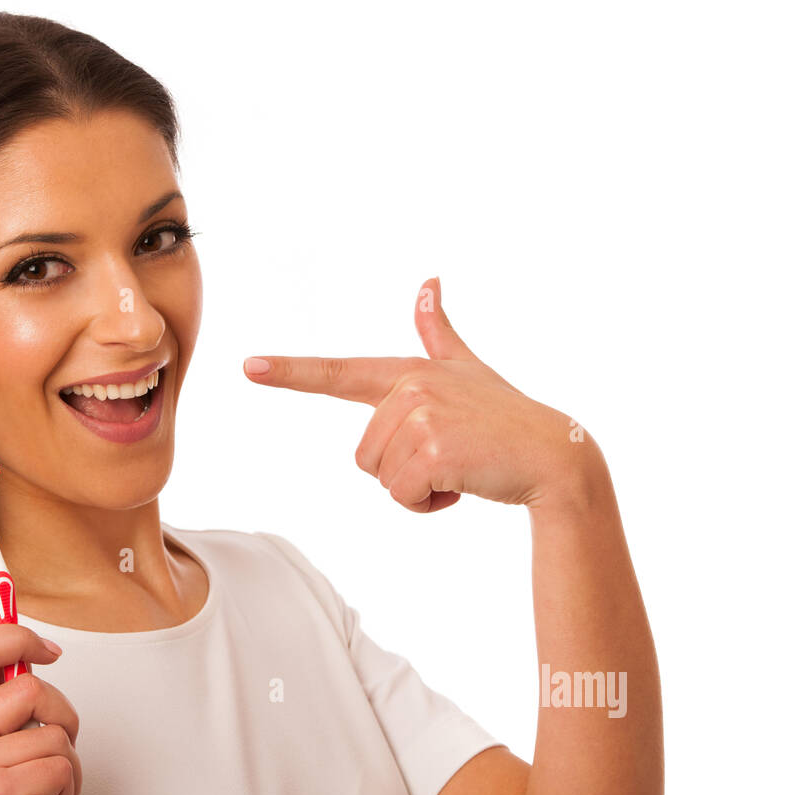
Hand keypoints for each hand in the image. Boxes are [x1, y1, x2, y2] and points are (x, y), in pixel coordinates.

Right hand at [0, 624, 80, 794]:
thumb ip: (1, 705)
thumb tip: (30, 656)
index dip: (14, 635)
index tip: (46, 648)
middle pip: (28, 687)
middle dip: (62, 715)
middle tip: (55, 747)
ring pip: (55, 730)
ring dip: (69, 765)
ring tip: (45, 790)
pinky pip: (63, 766)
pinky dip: (69, 792)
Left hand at [243, 277, 603, 513]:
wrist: (552, 455)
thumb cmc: (504, 418)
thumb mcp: (467, 370)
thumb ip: (438, 332)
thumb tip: (429, 281)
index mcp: (408, 373)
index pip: (339, 372)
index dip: (291, 371)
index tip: (250, 366)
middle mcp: (409, 388)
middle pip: (364, 457)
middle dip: (403, 472)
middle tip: (451, 456)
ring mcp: (421, 416)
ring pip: (382, 479)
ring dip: (418, 488)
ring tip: (460, 466)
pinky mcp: (433, 448)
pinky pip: (403, 495)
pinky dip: (430, 504)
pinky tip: (463, 483)